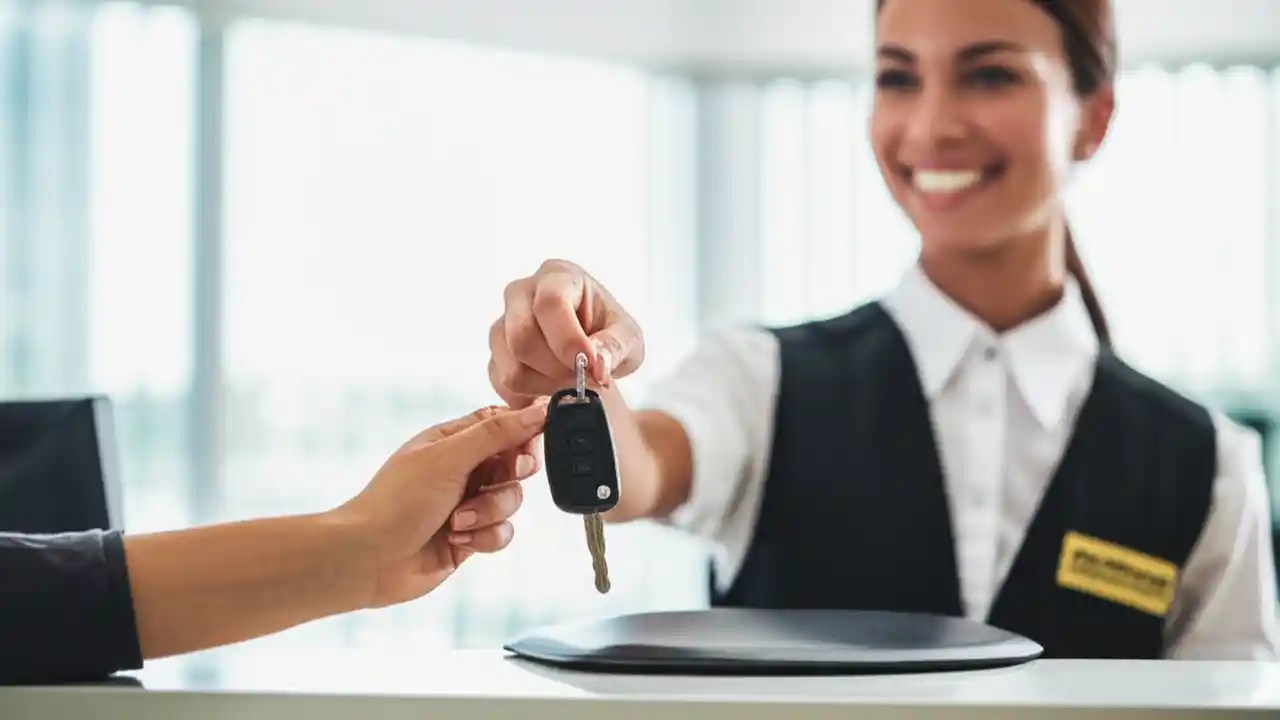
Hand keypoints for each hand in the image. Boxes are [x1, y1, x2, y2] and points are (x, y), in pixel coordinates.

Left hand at [334, 401, 548, 607]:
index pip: (503, 424)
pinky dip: (485, 538)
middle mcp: (462, 470)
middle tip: (489, 483)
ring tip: (456, 522)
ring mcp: (467, 504)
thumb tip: (537, 410)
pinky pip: (503, 533)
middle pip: (514, 464)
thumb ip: (496, 433)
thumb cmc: (397, 502)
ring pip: (511, 501)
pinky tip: (457, 541)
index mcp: (452, 440)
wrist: (368, 560)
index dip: (521, 435)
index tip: (524, 449)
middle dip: (508, 478)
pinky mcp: (471, 538)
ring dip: (488, 513)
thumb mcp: (449, 457)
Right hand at [490, 259, 644, 406]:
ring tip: (569, 381)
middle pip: (521, 337)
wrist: (592, 346)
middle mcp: (521, 294)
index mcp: (558, 277)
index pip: (550, 303)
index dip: (567, 340)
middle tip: (581, 377)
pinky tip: (551, 387)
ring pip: (511, 366)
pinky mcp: (495, 354)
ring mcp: (502, 324)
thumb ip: (616, 347)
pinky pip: (503, 384)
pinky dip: (530, 396)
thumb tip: (597, 365)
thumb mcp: (629, 336)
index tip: (588, 364)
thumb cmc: (609, 331)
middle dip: (556, 368)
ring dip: (545, 386)